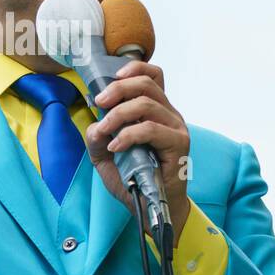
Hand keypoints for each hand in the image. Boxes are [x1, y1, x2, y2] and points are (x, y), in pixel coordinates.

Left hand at [84, 60, 191, 233]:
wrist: (149, 206)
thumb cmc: (133, 177)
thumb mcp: (105, 154)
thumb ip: (98, 136)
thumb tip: (95, 123)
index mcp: (156, 110)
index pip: (152, 75)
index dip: (134, 69)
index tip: (112, 78)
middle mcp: (168, 114)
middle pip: (146, 84)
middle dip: (117, 89)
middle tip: (99, 103)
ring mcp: (176, 127)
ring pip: (146, 104)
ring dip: (118, 114)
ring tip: (105, 131)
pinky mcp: (178, 143)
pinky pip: (151, 129)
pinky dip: (128, 134)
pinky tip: (116, 146)